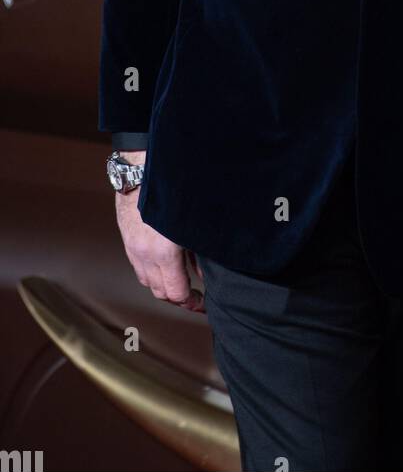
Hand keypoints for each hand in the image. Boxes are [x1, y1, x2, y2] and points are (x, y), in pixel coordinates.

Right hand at [114, 155, 204, 311]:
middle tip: (196, 296)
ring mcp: (133, 248)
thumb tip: (204, 274)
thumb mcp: (194, 223)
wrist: (141, 168)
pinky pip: (140, 266)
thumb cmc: (174, 189)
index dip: (192, 303)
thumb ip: (200, 252)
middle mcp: (144, 254)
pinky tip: (168, 262)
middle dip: (178, 297)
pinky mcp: (128, 239)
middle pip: (160, 292)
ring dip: (164, 285)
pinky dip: (154, 271)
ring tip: (183, 279)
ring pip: (148, 281)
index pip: (176, 292)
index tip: (203, 303)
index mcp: (164, 252)